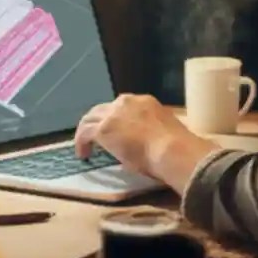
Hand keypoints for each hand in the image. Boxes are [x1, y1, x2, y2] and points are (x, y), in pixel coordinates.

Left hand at [74, 94, 217, 192]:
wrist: (172, 149)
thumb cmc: (175, 147)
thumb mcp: (163, 131)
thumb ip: (150, 131)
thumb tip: (142, 144)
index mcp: (145, 102)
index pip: (123, 107)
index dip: (116, 119)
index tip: (116, 133)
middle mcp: (126, 102)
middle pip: (103, 109)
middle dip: (97, 122)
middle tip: (95, 138)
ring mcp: (113, 114)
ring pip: (90, 118)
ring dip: (86, 132)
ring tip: (86, 148)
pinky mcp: (103, 129)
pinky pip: (84, 133)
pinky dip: (81, 143)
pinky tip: (83, 155)